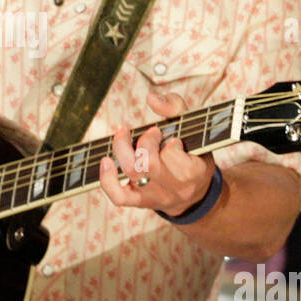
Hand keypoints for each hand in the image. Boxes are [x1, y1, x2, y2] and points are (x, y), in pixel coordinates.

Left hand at [98, 90, 214, 216]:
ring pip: (132, 174)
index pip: (173, 154)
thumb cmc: (192, 154)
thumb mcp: (194, 129)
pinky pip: (119, 197)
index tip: (169, 136)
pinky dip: (107, 179)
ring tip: (123, 134)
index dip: (167, 141)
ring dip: (122, 149)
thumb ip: (175, 107)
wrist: (194, 194)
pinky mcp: (140, 202)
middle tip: (150, 133)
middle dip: (144, 142)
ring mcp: (156, 196)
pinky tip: (106, 162)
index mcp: (194, 171)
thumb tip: (151, 97)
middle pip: (149, 164)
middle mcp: (175, 187)